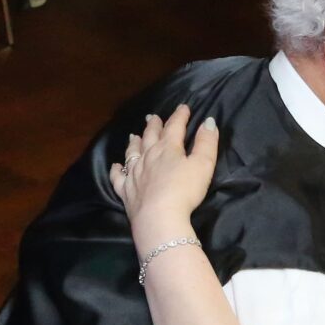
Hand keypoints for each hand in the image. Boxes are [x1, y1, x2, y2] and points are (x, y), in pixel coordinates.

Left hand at [108, 107, 218, 243]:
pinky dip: (116, 170)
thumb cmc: (185, 191)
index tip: (183, 107)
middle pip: (150, 136)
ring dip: (134, 143)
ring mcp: (134, 173)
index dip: (180, 116)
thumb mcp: (203, 165)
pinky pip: (118, 177)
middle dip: (154, 125)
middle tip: (153, 117)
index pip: (174, 127)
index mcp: (168, 149)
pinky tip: (116, 166)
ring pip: (132, 153)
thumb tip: (208, 121)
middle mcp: (148, 157)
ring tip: (134, 135)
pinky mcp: (126, 191)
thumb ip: (206, 142)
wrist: (159, 217)